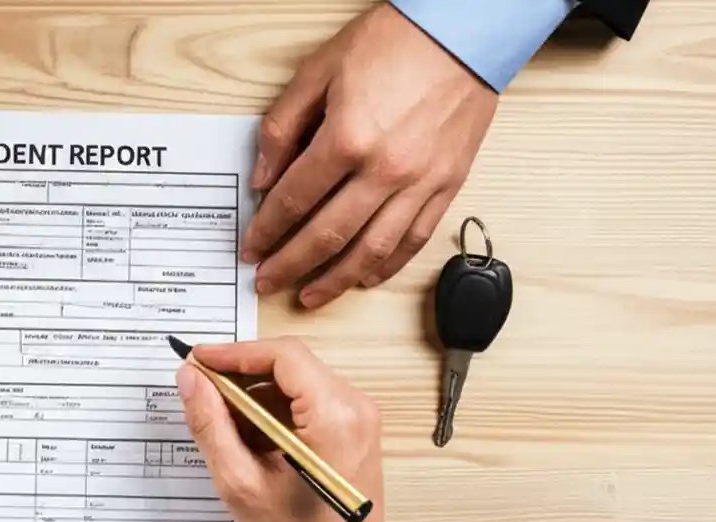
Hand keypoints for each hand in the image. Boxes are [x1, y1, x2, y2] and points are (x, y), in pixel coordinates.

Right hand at [175, 338, 383, 521]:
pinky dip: (275, 412)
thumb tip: (190, 380)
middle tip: (202, 394)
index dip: (234, 353)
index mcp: (334, 416)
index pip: (281, 356)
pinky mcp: (355, 431)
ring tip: (226, 429)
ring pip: (296, 383)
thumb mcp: (241, 483)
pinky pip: (309, 402)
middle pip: (289, 365)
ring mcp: (359, 419)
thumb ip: (211, 425)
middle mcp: (355, 409)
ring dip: (256, 397)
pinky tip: (251, 441)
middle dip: (241, 376)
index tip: (199, 362)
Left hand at [243, 3, 497, 308]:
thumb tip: (264, 177)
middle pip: (326, 236)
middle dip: (290, 266)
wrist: (463, 30)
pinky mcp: (447, 186)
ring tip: (310, 296)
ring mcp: (420, 183)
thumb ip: (283, 127)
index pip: (293, 201)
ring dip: (335, 281)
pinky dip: (386, 266)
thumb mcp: (318, 71)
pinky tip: (364, 278)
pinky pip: (413, 241)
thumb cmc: (394, 42)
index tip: (251, 248)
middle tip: (268, 282)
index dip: (266, 231)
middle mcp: (384, 170)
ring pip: (371, 251)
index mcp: (347, 139)